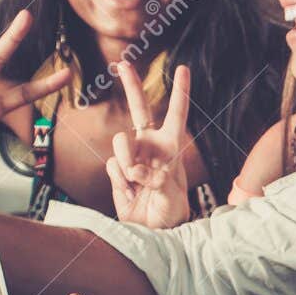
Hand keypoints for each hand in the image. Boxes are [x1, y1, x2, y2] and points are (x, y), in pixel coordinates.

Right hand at [105, 62, 192, 228]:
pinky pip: (112, 165)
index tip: (183, 68)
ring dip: (127, 162)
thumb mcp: (173, 197)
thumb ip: (158, 180)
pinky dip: (120, 180)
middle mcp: (150, 145)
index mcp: (172, 146)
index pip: (177, 113)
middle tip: (123, 63)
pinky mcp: (117, 170)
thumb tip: (138, 169)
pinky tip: (130, 192)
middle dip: (131, 85)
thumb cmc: (171, 213)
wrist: (151, 231)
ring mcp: (132, 156)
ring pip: (120, 142)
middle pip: (138, 108)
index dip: (180, 91)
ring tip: (136, 182)